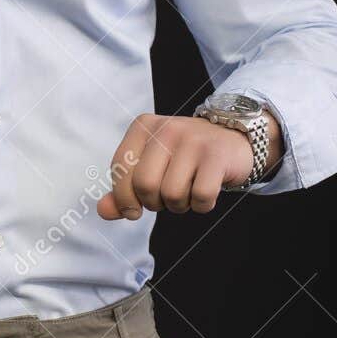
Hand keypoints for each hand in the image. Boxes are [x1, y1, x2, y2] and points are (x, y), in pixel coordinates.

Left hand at [96, 111, 281, 218]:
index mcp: (143, 126)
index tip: (134, 209)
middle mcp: (166, 128)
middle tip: (167, 197)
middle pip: (145, 185)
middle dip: (154, 203)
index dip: (124, 198)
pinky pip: (200, 197)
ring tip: (188, 191)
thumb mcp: (150, 167)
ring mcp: (193, 139)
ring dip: (180, 205)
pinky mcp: (216, 155)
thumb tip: (103, 211)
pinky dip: (202, 205)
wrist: (233, 141)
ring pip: (172, 194)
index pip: (119, 169)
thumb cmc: (184, 158)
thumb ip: (123, 189)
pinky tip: (206, 192)